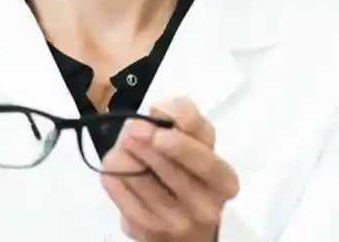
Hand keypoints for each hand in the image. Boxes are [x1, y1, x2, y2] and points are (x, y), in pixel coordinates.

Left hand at [101, 98, 240, 241]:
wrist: (184, 220)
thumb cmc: (192, 169)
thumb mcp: (199, 140)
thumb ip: (186, 117)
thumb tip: (160, 109)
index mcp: (224, 181)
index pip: (207, 164)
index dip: (183, 148)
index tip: (159, 133)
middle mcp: (205, 208)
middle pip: (172, 173)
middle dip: (148, 147)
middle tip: (132, 129)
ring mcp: (175, 223)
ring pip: (142, 182)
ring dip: (126, 156)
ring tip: (124, 143)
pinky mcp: (147, 231)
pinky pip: (123, 198)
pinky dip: (115, 176)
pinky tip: (115, 164)